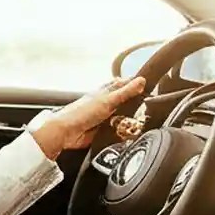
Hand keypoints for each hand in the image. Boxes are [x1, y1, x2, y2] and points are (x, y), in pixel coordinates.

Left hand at [32, 75, 146, 157]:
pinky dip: (123, 132)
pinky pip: (117, 131)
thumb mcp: (108, 100)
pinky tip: (128, 133)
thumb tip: (142, 80)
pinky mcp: (103, 131)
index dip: (134, 84)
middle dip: (134, 105)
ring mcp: (104, 117)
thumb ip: (125, 92)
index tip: (148, 85)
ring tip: (139, 122)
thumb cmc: (82, 112)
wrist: (67, 132)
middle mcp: (105, 103)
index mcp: (105, 91)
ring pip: (122, 117)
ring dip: (129, 120)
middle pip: (124, 102)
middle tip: (146, 107)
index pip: (123, 84)